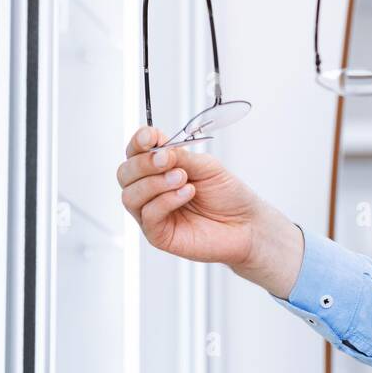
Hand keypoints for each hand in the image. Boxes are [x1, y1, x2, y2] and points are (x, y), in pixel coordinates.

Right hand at [117, 126, 303, 296]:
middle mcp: (151, 190)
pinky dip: (166, 200)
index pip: (135, 152)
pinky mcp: (158, 235)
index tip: (152, 137)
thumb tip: (159, 150)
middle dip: (144, 163)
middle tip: (168, 160)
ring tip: (183, 178)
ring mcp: (152, 213)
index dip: (139, 142)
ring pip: (130, 195)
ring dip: (155, 183)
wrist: (246, 223)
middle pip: (125, 173)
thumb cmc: (227, 195)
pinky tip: (186, 193)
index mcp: (159, 169)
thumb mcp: (206, 166)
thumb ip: (180, 157)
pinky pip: (148, 215)